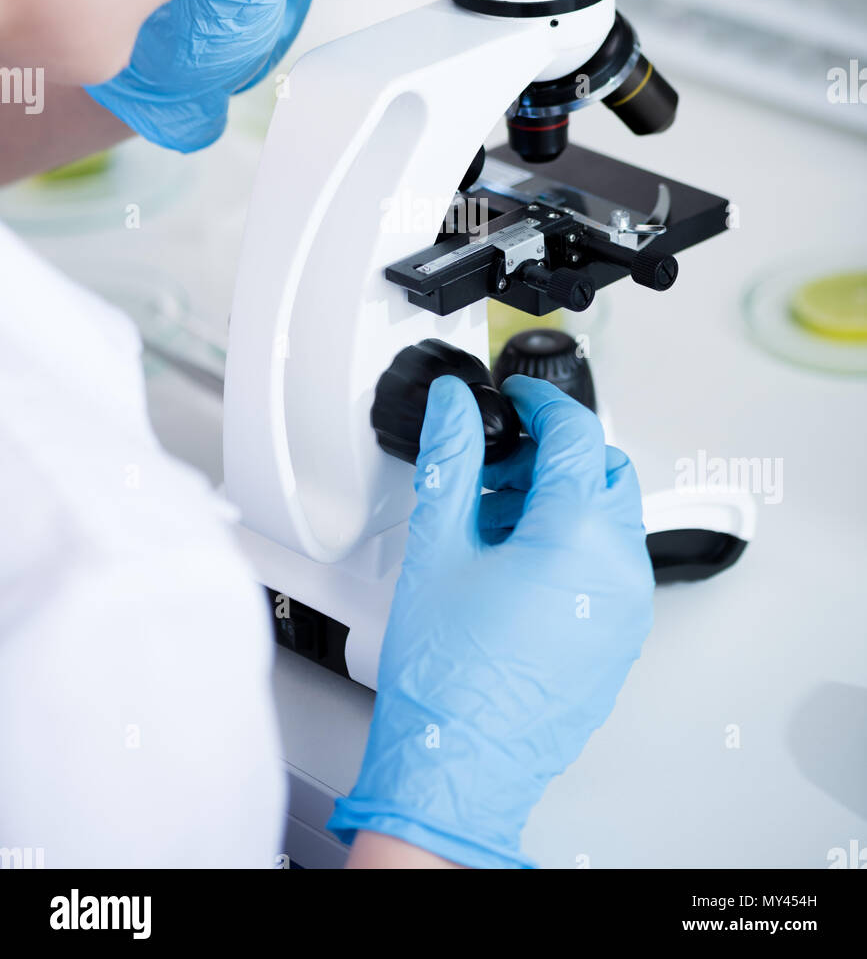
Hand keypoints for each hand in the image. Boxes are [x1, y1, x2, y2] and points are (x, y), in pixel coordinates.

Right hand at [330, 374, 653, 868]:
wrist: (459, 765)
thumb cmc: (448, 676)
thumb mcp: (437, 547)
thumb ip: (451, 459)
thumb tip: (456, 406)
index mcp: (578, 537)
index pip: (575, 434)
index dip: (540, 401)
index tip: (515, 396)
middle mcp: (619, 570)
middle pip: (604, 470)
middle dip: (554, 452)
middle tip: (499, 462)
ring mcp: (627, 608)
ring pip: (612, 517)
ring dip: (564, 497)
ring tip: (497, 517)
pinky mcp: (620, 636)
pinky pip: (612, 563)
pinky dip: (576, 541)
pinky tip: (517, 561)